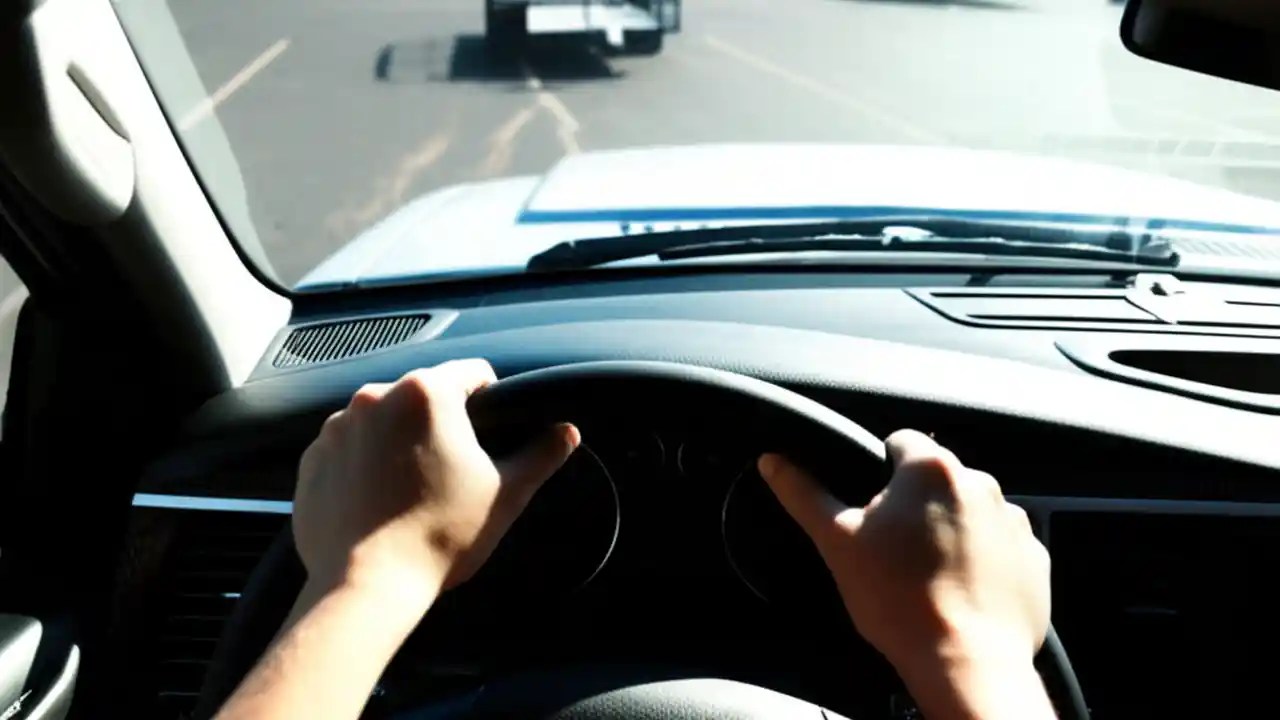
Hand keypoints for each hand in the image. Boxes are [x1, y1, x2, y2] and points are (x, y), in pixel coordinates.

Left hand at [293, 359, 579, 601]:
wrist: (366, 587)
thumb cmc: (439, 537)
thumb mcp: (505, 494)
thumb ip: (541, 455)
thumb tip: (567, 433)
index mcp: (426, 394)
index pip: (472, 373)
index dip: (490, 400)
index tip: (490, 432)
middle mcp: (374, 398)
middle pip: (423, 396)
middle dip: (439, 424)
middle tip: (451, 472)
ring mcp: (336, 428)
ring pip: (382, 421)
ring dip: (398, 442)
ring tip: (411, 490)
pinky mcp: (311, 459)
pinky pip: (347, 449)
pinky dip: (363, 466)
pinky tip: (378, 501)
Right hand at [758, 430, 1048, 675]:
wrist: (965, 663)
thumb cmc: (899, 601)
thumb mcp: (837, 542)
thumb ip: (804, 494)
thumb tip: (773, 462)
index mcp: (931, 469)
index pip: (898, 442)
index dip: (877, 472)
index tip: (872, 511)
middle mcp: (982, 484)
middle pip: (936, 480)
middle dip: (915, 505)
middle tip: (893, 549)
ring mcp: (1015, 522)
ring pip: (970, 512)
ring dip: (951, 530)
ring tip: (928, 576)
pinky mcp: (1035, 559)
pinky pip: (1002, 547)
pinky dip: (983, 561)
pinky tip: (960, 590)